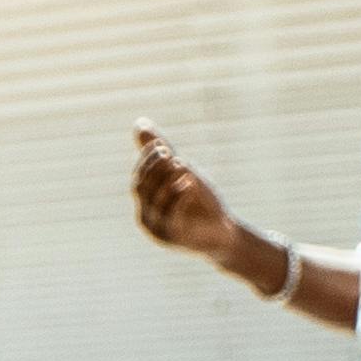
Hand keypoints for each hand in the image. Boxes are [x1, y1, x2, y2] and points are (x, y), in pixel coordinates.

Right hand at [131, 123, 241, 261]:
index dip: (146, 161)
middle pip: (142, 189)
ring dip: (168, 180)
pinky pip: (172, 215)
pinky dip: (180, 196)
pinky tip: (189, 182)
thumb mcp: (182, 173)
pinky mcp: (175, 237)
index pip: (138, 180)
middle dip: (153, 169)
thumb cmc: (200, 203)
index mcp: (146, 204)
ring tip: (182, 165)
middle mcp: (147, 218)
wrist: (222, 234)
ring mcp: (159, 230)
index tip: (161, 145)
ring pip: (155, 201)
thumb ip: (162, 153)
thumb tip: (139, 123)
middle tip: (167, 152)